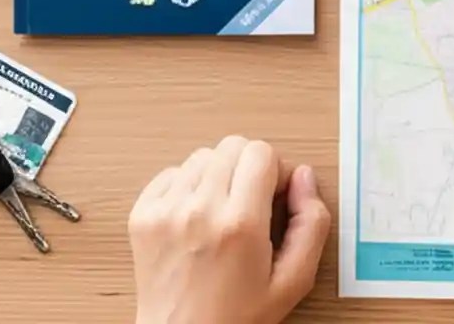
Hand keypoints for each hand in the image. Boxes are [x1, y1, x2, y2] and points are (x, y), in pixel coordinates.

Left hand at [128, 136, 330, 323]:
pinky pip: (171, 173)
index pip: (261, 152)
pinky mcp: (142, 216)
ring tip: (222, 211)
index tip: (274, 196)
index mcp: (240, 224)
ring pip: (202, 157)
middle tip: (251, 202)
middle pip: (232, 146)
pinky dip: (187, 186)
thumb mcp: (293, 281)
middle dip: (249, 167)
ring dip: (218, 175)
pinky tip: (196, 215)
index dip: (276, 170)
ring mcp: (166, 211)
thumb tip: (304, 177)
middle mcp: (200, 210)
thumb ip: (311, 224)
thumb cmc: (237, 317)